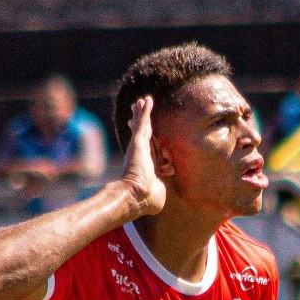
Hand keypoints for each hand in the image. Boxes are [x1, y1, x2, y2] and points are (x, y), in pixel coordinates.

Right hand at [117, 96, 166, 217]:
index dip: (150, 139)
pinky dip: (145, 112)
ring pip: (142, 125)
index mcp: (147, 164)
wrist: (137, 196)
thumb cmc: (148, 199)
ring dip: (142, 112)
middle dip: (142, 121)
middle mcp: (141, 154)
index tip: (149, 133)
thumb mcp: (161, 191)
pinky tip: (146, 100)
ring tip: (142, 100)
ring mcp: (139, 147)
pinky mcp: (138, 142)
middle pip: (144, 133)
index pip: (150, 148)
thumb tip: (162, 195)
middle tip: (139, 109)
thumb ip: (162, 188)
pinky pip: (143, 123)